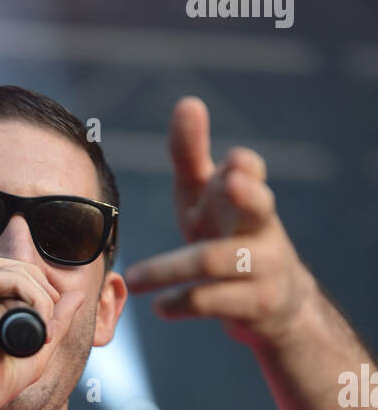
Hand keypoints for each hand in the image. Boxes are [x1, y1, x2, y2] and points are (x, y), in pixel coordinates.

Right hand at [0, 255, 84, 409]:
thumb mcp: (35, 346)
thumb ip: (56, 319)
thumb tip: (79, 294)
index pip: (13, 279)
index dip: (39, 293)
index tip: (50, 320)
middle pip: (16, 268)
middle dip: (43, 293)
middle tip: (50, 324)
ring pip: (17, 271)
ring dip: (41, 299)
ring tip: (43, 330)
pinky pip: (11, 276)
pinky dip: (33, 297)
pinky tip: (36, 321)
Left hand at [123, 96, 318, 349]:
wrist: (277, 304)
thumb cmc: (228, 236)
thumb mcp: (207, 197)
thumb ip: (192, 155)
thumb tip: (188, 102)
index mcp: (247, 195)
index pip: (250, 172)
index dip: (244, 167)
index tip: (233, 161)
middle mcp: (262, 226)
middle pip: (258, 206)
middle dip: (247, 193)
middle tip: (230, 180)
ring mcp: (265, 267)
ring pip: (216, 261)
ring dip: (170, 268)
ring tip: (133, 278)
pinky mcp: (258, 304)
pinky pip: (213, 301)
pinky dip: (182, 302)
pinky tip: (159, 307)